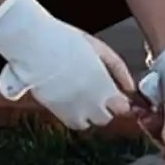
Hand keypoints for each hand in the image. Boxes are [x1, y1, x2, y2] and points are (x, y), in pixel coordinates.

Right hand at [0, 0, 135, 129]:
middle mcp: (90, 102)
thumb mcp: (100, 48)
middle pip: (106, 118)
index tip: (117, 94)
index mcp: (103, 86)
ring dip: (90, 114)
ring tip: (83, 96)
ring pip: (89, 123)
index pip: (122, 108)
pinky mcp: (56, 112)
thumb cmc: (66, 41)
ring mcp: (72, 109)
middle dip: (105, 108)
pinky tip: (71, 100)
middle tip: (99, 93)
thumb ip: (118, 69)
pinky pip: (73, 123)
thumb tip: (130, 87)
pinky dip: (76, 116)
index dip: (120, 101)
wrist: (35, 44)